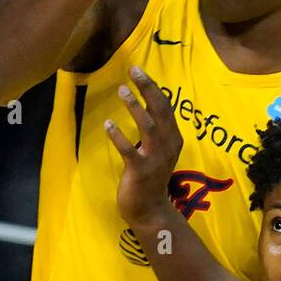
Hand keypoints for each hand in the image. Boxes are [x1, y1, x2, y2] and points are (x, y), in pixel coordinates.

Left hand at [106, 66, 181, 226]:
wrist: (150, 210)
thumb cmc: (150, 177)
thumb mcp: (157, 150)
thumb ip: (154, 129)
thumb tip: (144, 103)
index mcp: (173, 139)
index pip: (165, 107)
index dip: (153, 87)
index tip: (138, 70)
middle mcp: (168, 146)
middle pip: (160, 111)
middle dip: (147, 88)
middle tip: (133, 71)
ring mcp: (155, 159)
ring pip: (148, 127)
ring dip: (134, 107)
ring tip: (121, 90)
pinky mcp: (140, 171)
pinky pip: (129, 150)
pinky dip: (118, 136)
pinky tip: (108, 123)